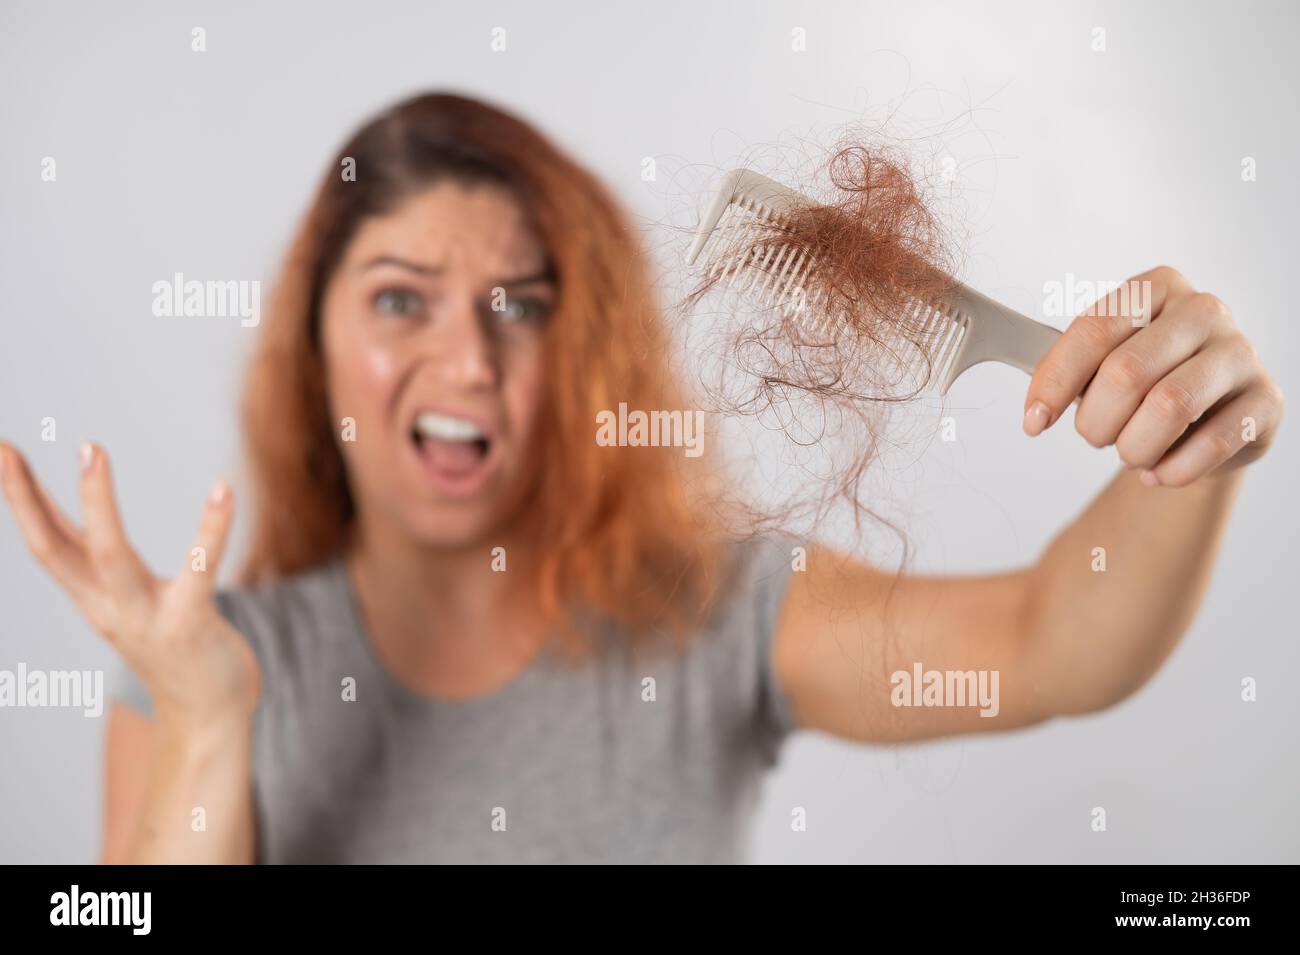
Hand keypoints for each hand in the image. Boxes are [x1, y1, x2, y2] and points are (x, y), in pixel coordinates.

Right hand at [0, 441, 260, 729]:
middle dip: (26, 498)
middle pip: (57, 549)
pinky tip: (223, 489)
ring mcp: (146, 618)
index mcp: (93, 599)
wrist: (209, 719)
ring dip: (98, 502)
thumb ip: (101, 562)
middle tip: (4, 448)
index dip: (20, 498)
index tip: (0, 448)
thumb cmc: (172, 647)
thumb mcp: (125, 602)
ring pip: (111, 556)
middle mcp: (109, 608)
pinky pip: (199, 570)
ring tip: (90, 449)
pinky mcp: (190, 623)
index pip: (46, 543)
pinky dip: (211, 528)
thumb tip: (72, 516)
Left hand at [1022, 266, 1283, 486]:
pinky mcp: (1266, 400)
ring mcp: (1241, 353)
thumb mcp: (1099, 366)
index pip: (1094, 330)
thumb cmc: (1144, 385)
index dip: (1055, 382)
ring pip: (1170, 406)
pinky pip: (1211, 444)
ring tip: (1130, 453)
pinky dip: (1171, 470)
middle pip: (1127, 371)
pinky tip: (1159, 470)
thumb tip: (1035, 411)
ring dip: (1134, 447)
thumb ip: (1064, 372)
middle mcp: (1204, 310)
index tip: (1034, 422)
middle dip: (1096, 422)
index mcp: (1155, 288)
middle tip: (1096, 437)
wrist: (1203, 420)